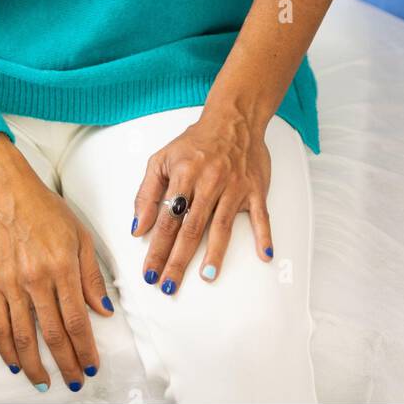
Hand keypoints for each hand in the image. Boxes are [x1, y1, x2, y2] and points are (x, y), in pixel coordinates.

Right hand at [0, 136, 111, 392]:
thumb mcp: (81, 236)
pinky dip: (7, 348)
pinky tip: (15, 362)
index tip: (92, 364)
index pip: (77, 319)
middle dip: (66, 362)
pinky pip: (0, 325)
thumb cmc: (47, 210)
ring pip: (24, 337)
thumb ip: (92, 276)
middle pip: (53, 334)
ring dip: (36, 365)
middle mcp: (37, 280)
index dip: (85, 348)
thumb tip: (104, 309)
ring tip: (45, 381)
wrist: (8, 194)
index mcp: (62, 267)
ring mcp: (14, 285)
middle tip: (75, 380)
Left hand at [131, 107, 272, 294]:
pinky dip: (264, 235)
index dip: (157, 248)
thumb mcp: (161, 159)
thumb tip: (139, 228)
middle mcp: (209, 181)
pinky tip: (263, 255)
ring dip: (214, 253)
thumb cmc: (195, 142)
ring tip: (206, 277)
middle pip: (191, 228)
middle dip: (177, 260)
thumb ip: (147, 193)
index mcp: (184, 174)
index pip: (167, 219)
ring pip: (222, 225)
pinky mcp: (255, 188)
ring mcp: (234, 186)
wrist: (233, 118)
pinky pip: (260, 215)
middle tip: (168, 285)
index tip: (149, 272)